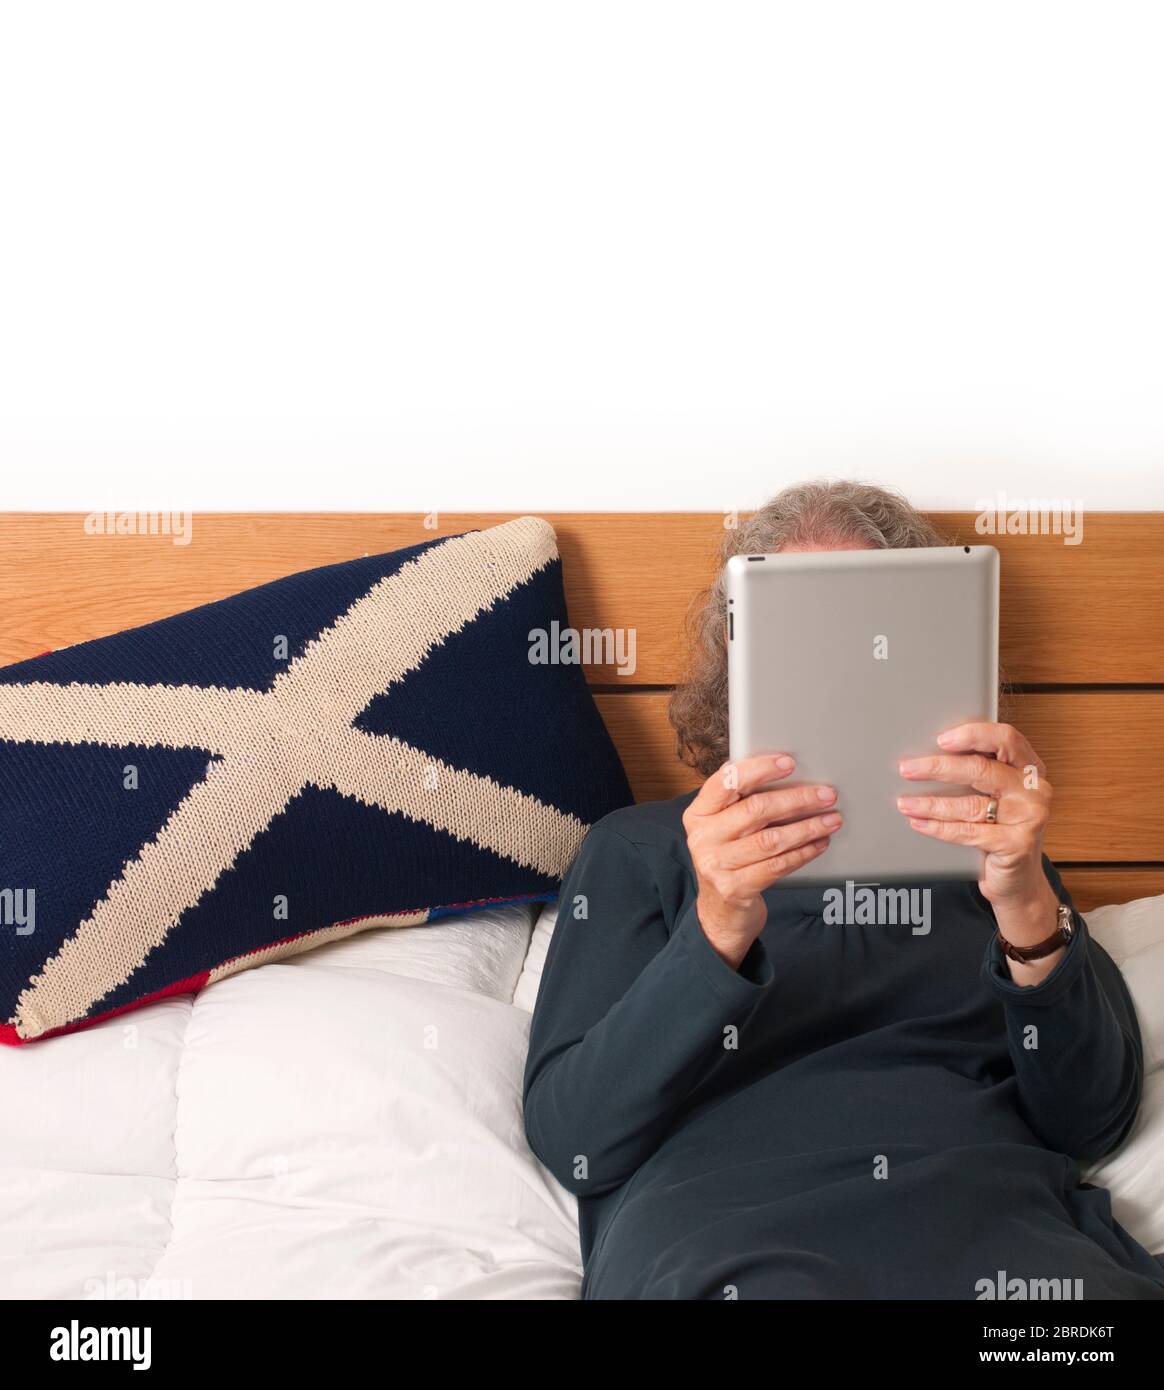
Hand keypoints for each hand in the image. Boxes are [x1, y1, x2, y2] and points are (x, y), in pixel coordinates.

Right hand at [683, 753, 840, 969]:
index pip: (726, 782)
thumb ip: (740, 802)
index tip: (789, 762)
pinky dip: (803, 852)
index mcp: (698, 814)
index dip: (759, 769)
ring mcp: (716, 865)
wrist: (720, 910)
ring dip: (807, 827)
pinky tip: (819, 843)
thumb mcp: (724, 827)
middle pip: (754, 810)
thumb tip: (783, 771)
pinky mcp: (735, 889)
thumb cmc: (729, 858)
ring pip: (771, 840)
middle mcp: (702, 838)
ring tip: (831, 819)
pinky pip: (777, 866)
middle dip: (797, 799)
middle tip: (826, 794)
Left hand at [896, 721, 1059, 957]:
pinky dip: (938, 827)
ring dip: (930, 803)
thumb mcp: (996, 796)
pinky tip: (918, 822)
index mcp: (1030, 769)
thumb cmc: (1002, 830)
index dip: (973, 734)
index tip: (941, 739)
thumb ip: (979, 773)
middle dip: (938, 768)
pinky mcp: (1018, 844)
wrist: (1018, 880)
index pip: (1006, 738)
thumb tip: (927, 755)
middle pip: (982, 769)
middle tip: (908, 769)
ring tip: (904, 802)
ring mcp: (1030, 817)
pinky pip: (968, 832)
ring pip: (970, 804)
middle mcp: (1035, 790)